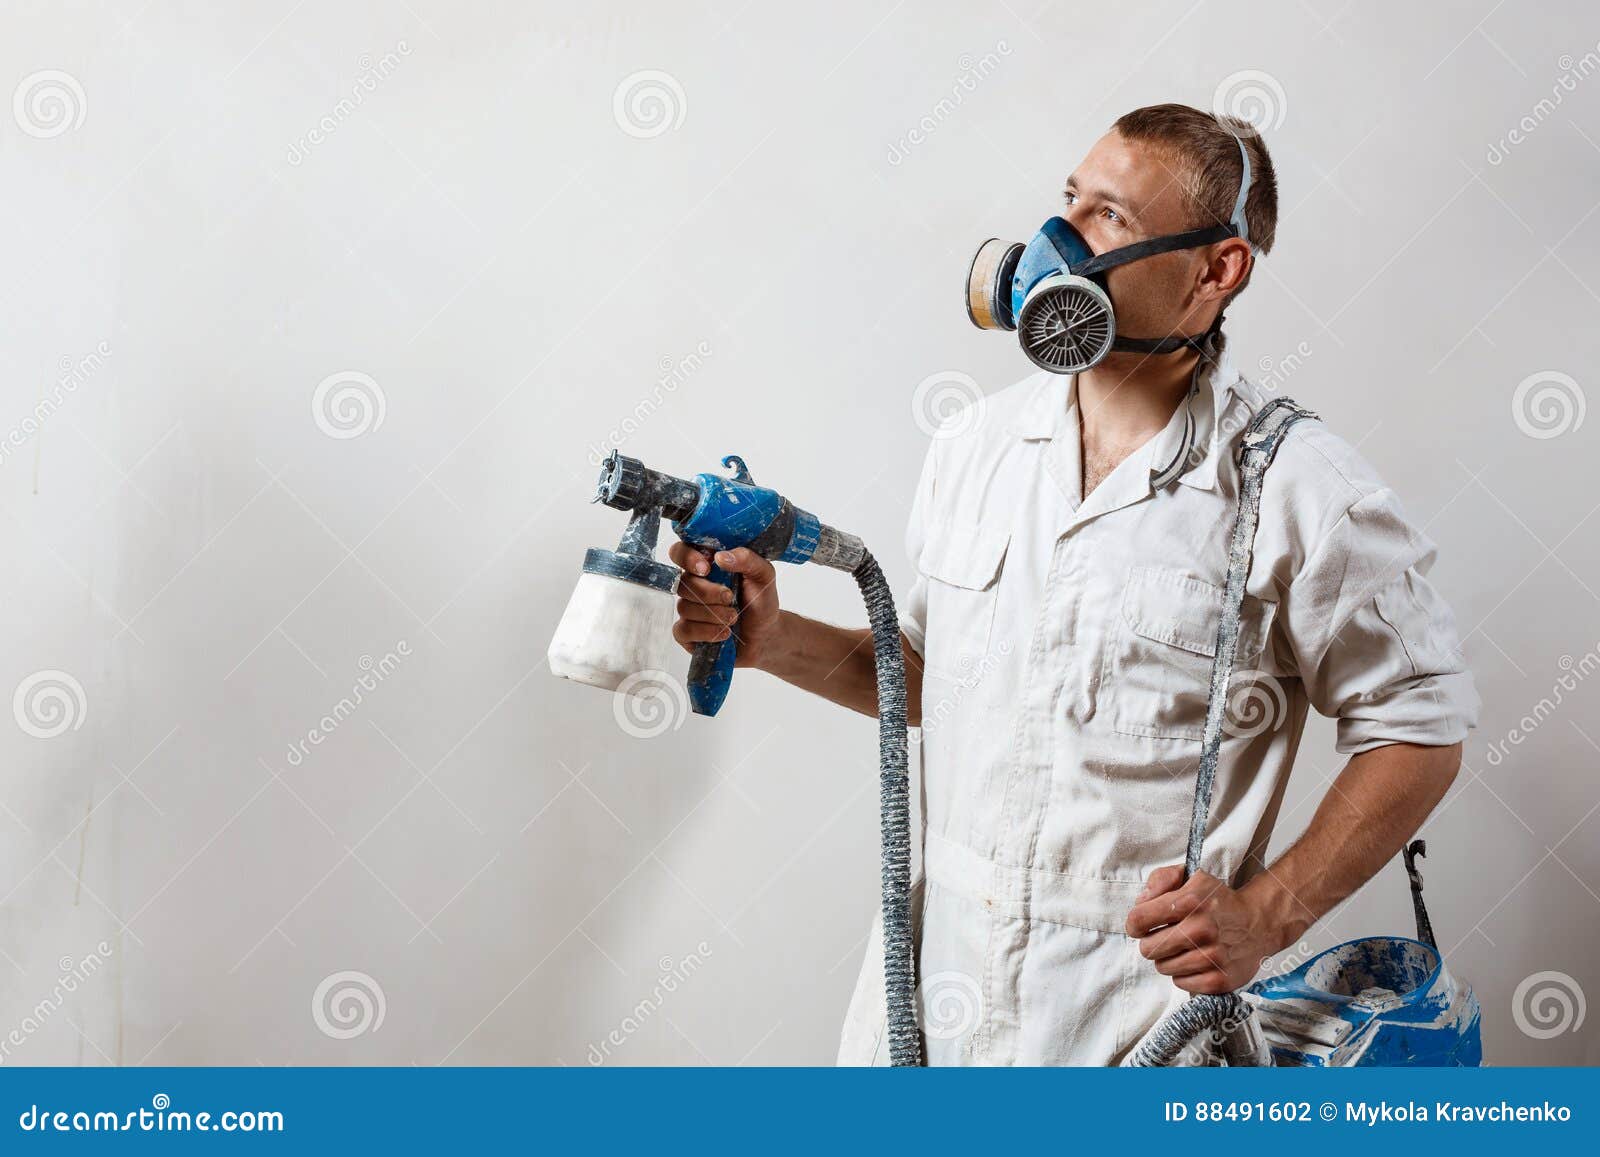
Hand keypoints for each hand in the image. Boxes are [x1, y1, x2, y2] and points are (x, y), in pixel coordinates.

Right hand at [666, 543, 782, 669]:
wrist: (765, 632)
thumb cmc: (760, 600)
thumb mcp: (763, 575)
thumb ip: (747, 559)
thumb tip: (721, 556)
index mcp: (706, 565)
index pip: (680, 552)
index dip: (687, 557)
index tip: (706, 568)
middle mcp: (693, 585)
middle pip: (683, 583)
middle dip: (709, 593)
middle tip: (730, 598)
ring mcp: (688, 609)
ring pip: (684, 608)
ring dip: (713, 614)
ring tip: (734, 617)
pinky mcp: (686, 633)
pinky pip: (684, 631)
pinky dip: (706, 632)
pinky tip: (724, 633)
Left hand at [1124, 866, 1288, 994]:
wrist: (1260, 922)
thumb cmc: (1218, 900)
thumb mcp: (1191, 876)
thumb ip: (1160, 880)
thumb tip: (1141, 903)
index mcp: (1189, 901)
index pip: (1138, 920)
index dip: (1135, 924)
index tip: (1142, 926)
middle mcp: (1200, 929)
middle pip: (1147, 948)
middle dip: (1152, 942)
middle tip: (1167, 936)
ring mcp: (1211, 957)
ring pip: (1162, 967)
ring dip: (1169, 959)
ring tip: (1185, 947)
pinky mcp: (1219, 980)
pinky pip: (1181, 983)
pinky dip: (1184, 974)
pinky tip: (1197, 960)